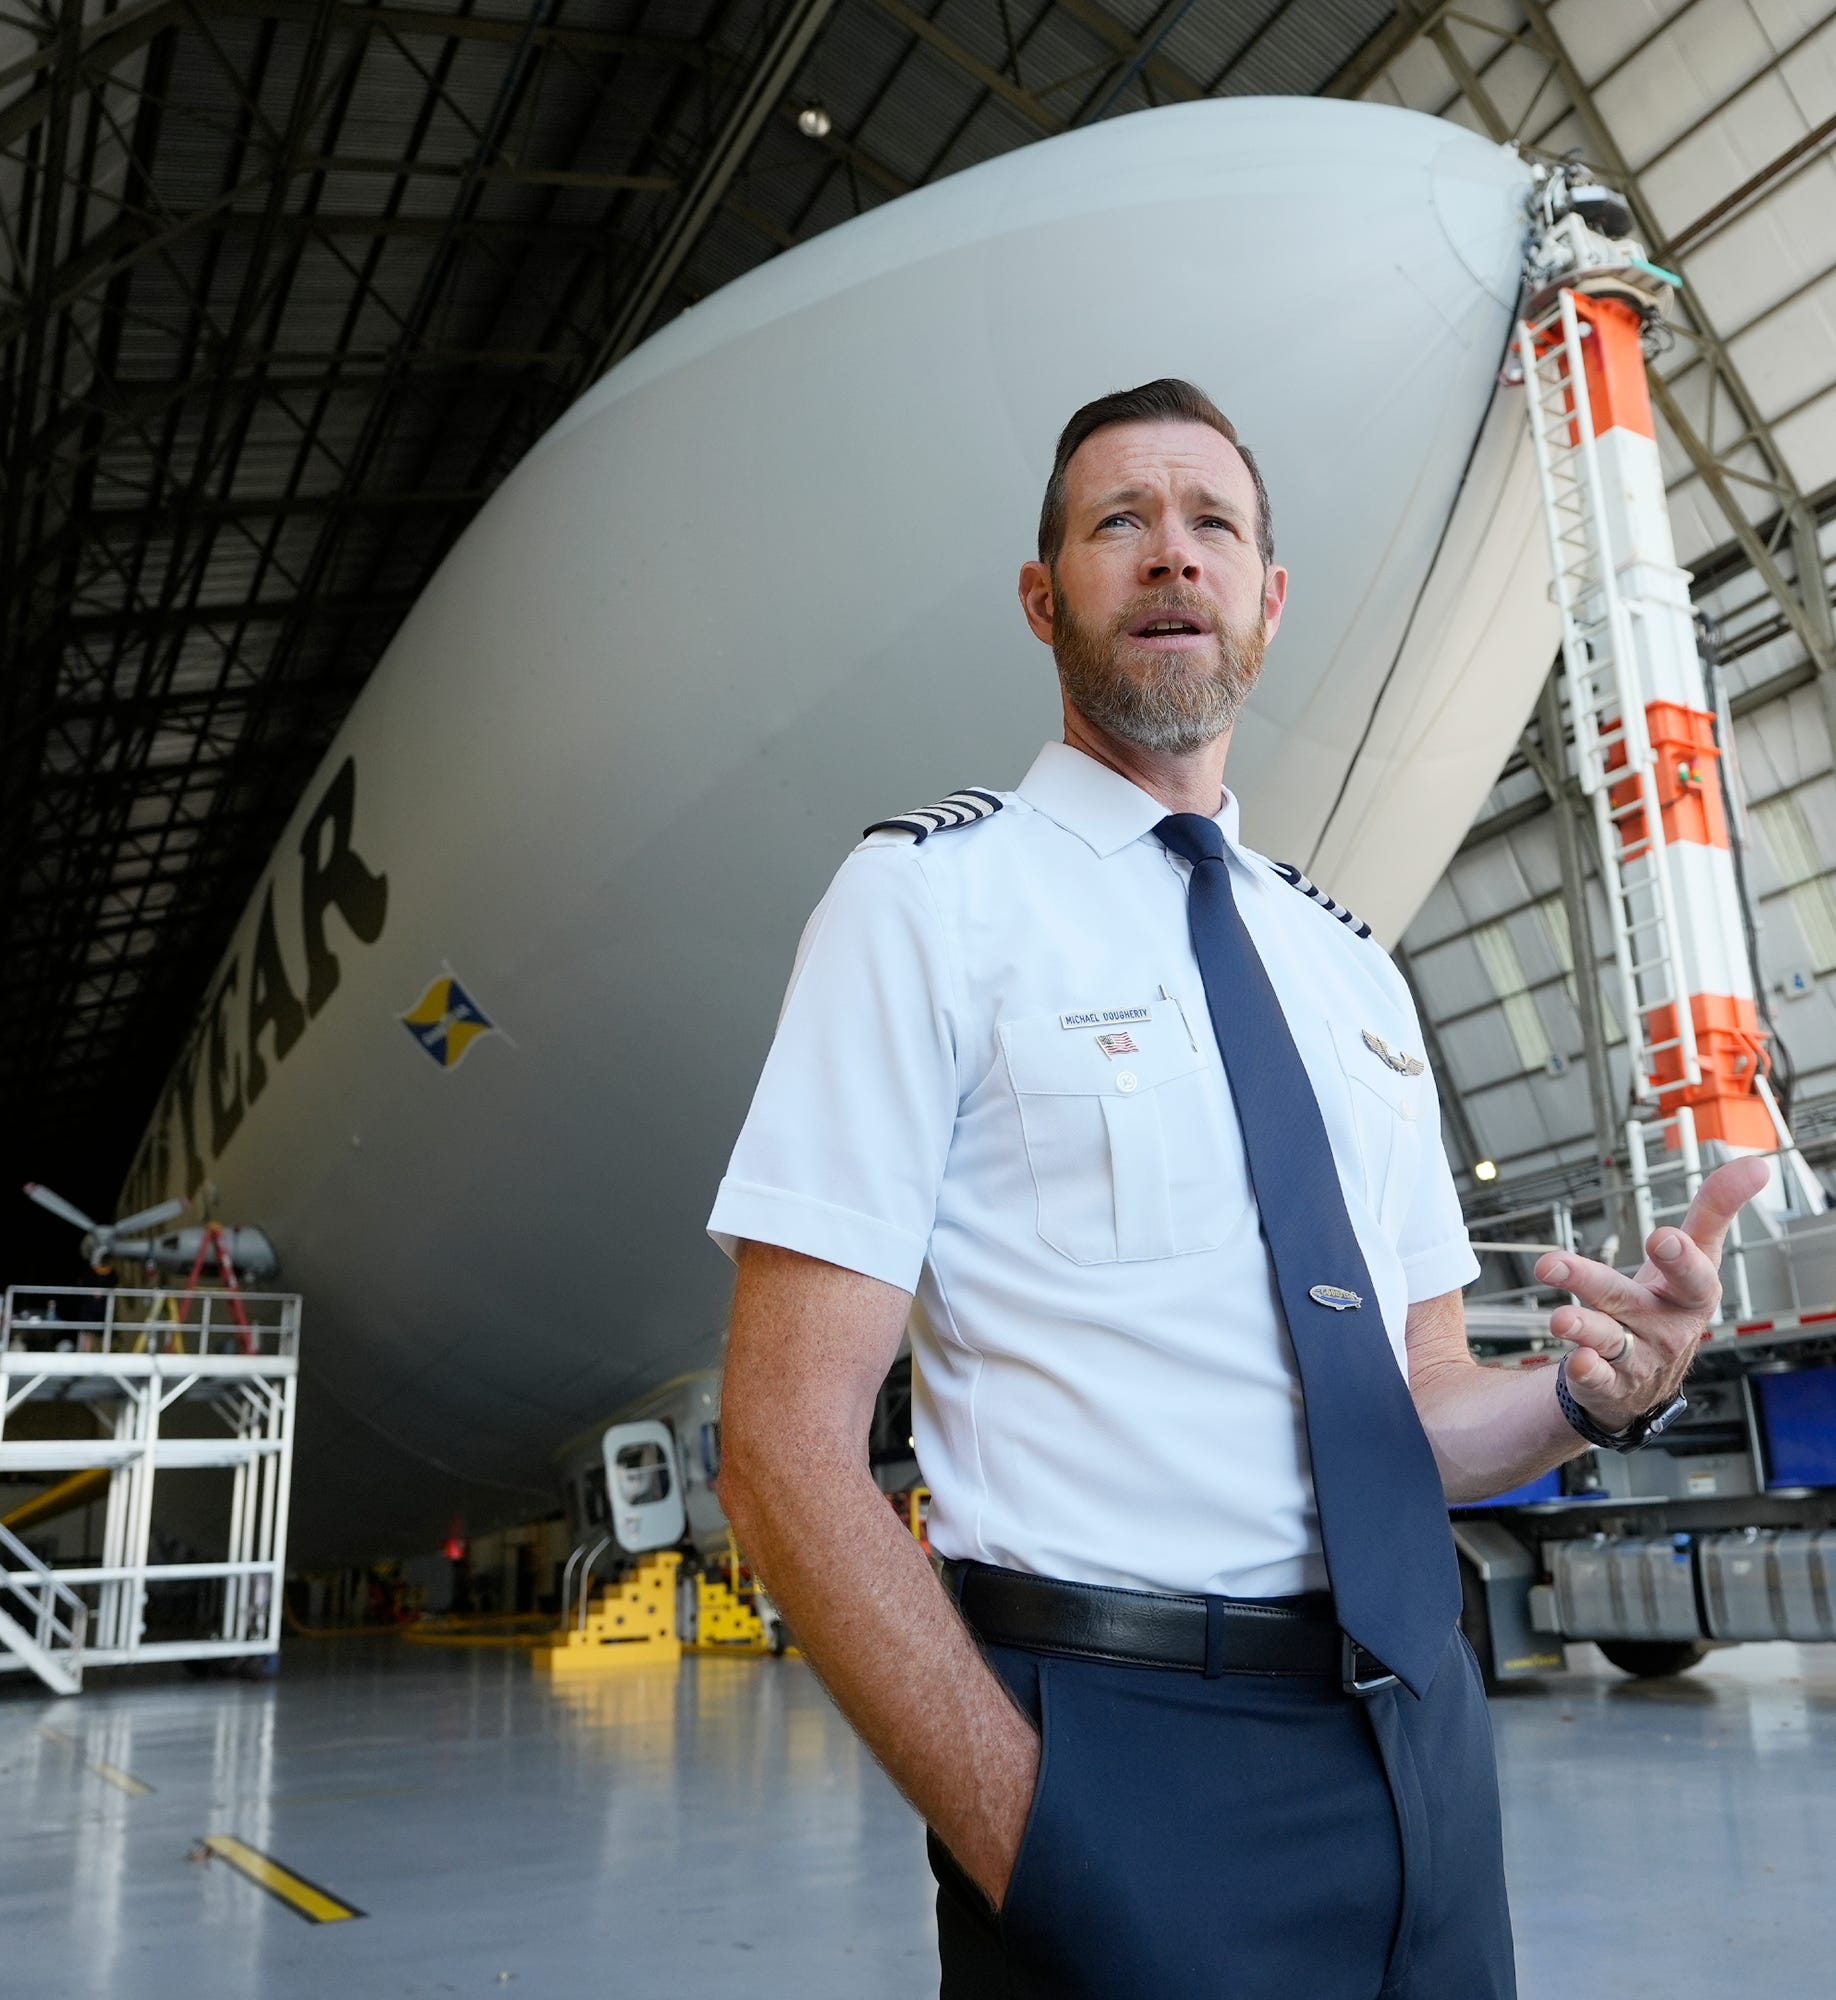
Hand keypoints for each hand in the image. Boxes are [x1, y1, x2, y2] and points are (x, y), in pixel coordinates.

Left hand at [1532, 1157, 1770, 1429]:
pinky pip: (1598, 1380)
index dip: (1681, 1259)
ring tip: (1558, 1319)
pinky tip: (1574, 1360)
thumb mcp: (1696, 1256)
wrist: (1650, 1376)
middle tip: (1555, 1264)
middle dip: (1594, 1284)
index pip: (1693, 1275)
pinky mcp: (1609, 1385)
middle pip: (1628, 1302)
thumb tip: (1756, 1165)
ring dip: (1583, 1328)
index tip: (1661, 1237)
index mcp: (1691, 1295)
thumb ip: (1715, 1209)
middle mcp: (1665, 1328)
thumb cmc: (1672, 1301)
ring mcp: (1638, 1359)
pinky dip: (1586, 1371)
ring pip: (1609, 1340)